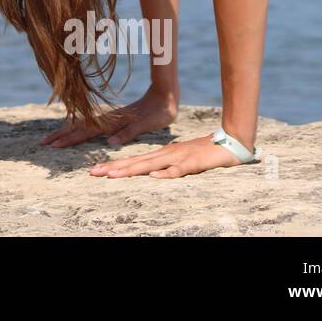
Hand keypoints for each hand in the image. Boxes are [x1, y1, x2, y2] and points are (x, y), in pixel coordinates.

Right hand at [40, 88, 177, 147]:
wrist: (165, 95)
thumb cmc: (158, 112)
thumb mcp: (147, 124)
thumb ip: (129, 132)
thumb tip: (111, 142)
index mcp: (113, 122)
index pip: (86, 131)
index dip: (69, 139)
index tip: (53, 145)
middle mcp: (108, 119)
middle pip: (79, 127)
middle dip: (61, 135)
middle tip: (44, 142)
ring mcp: (109, 117)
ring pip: (83, 124)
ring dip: (67, 131)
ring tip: (54, 138)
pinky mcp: (114, 117)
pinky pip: (91, 123)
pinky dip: (79, 127)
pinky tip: (75, 130)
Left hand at [90, 134, 241, 178]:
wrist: (228, 143)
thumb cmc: (202, 154)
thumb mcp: (178, 160)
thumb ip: (164, 165)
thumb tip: (148, 174)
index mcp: (161, 154)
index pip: (133, 160)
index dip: (114, 165)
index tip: (95, 170)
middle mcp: (165, 154)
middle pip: (135, 162)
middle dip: (113, 168)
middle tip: (93, 173)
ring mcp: (178, 157)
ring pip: (151, 164)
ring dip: (131, 170)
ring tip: (113, 175)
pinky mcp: (192, 163)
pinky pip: (178, 170)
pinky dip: (166, 173)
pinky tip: (154, 177)